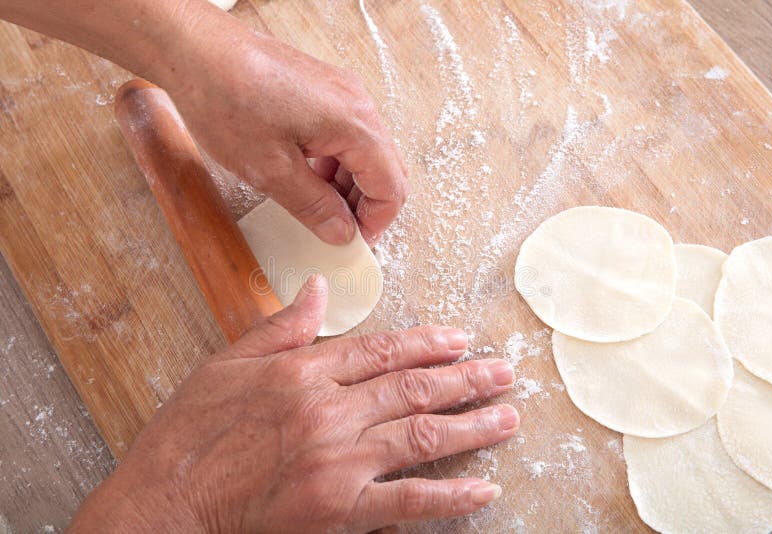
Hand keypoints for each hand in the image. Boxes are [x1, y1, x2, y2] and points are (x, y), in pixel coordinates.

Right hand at [70, 276, 518, 532]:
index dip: (427, 342)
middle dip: (466, 379)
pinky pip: (408, 500)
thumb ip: (280, 326)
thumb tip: (318, 289)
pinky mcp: (339, 510)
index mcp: (303, 372)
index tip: (460, 339)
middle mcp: (330, 411)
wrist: (165, 504)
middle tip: (503, 373)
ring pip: (422, 435)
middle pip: (413, 387)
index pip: (382, 349)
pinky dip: (450, 497)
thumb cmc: (189, 435)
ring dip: (471, 426)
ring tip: (507, 418)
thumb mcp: (227, 365)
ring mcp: (339, 461)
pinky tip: (482, 491)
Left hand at [154, 3, 406, 245]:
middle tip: (337, 232)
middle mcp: (357, 103)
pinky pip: (345, 134)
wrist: (194, 50)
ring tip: (316, 208)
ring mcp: (342, 92)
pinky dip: (335, 162)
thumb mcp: (271, 171)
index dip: (376, 222)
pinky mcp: (323, 89)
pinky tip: (306, 177)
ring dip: (348, 185)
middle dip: (365, 205)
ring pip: (365, 152)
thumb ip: (315, 207)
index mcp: (355, 124)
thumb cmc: (227, 99)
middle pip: (385, 168)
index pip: (391, 186)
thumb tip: (341, 232)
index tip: (354, 244)